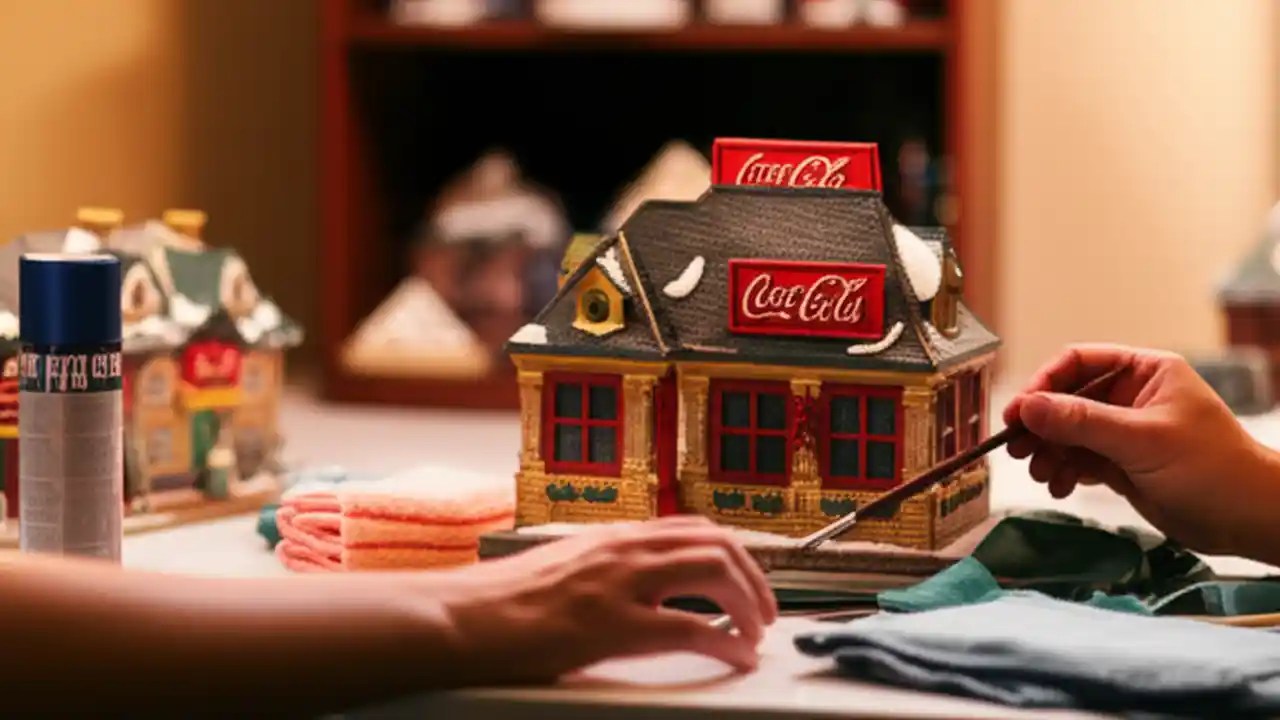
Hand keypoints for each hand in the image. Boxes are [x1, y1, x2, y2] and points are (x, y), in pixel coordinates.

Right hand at [436, 516, 777, 684]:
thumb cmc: (500, 600)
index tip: (746, 576)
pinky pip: (691, 629)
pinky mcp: (612, 626)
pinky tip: (736, 656)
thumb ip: (605, 567)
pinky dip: (726, 642)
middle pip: (716, 543)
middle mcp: (623, 549)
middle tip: (764, 610)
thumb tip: (638, 583)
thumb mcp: (564, 567)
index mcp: (612, 537)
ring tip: (756, 631)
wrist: (462, 617)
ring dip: (748, 602)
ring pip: (714, 572)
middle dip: (754, 576)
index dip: (732, 552)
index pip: (692, 527)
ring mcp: (620, 584)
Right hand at [1003, 344, 1278, 556]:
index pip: (1079, 362)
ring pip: (1069, 432)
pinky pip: (1080, 459)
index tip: (1019, 412)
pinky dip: (1064, 471)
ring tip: (1041, 473)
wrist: (1248, 520)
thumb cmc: (1214, 469)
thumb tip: (1029, 407)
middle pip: (1067, 399)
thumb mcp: (1142, 440)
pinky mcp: (1123, 463)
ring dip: (1049, 452)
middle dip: (1041, 424)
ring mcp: (1126, 431)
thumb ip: (1082, 422)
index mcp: (1145, 372)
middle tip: (1017, 448)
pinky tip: (1060, 486)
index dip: (1044, 384)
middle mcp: (1132, 396)